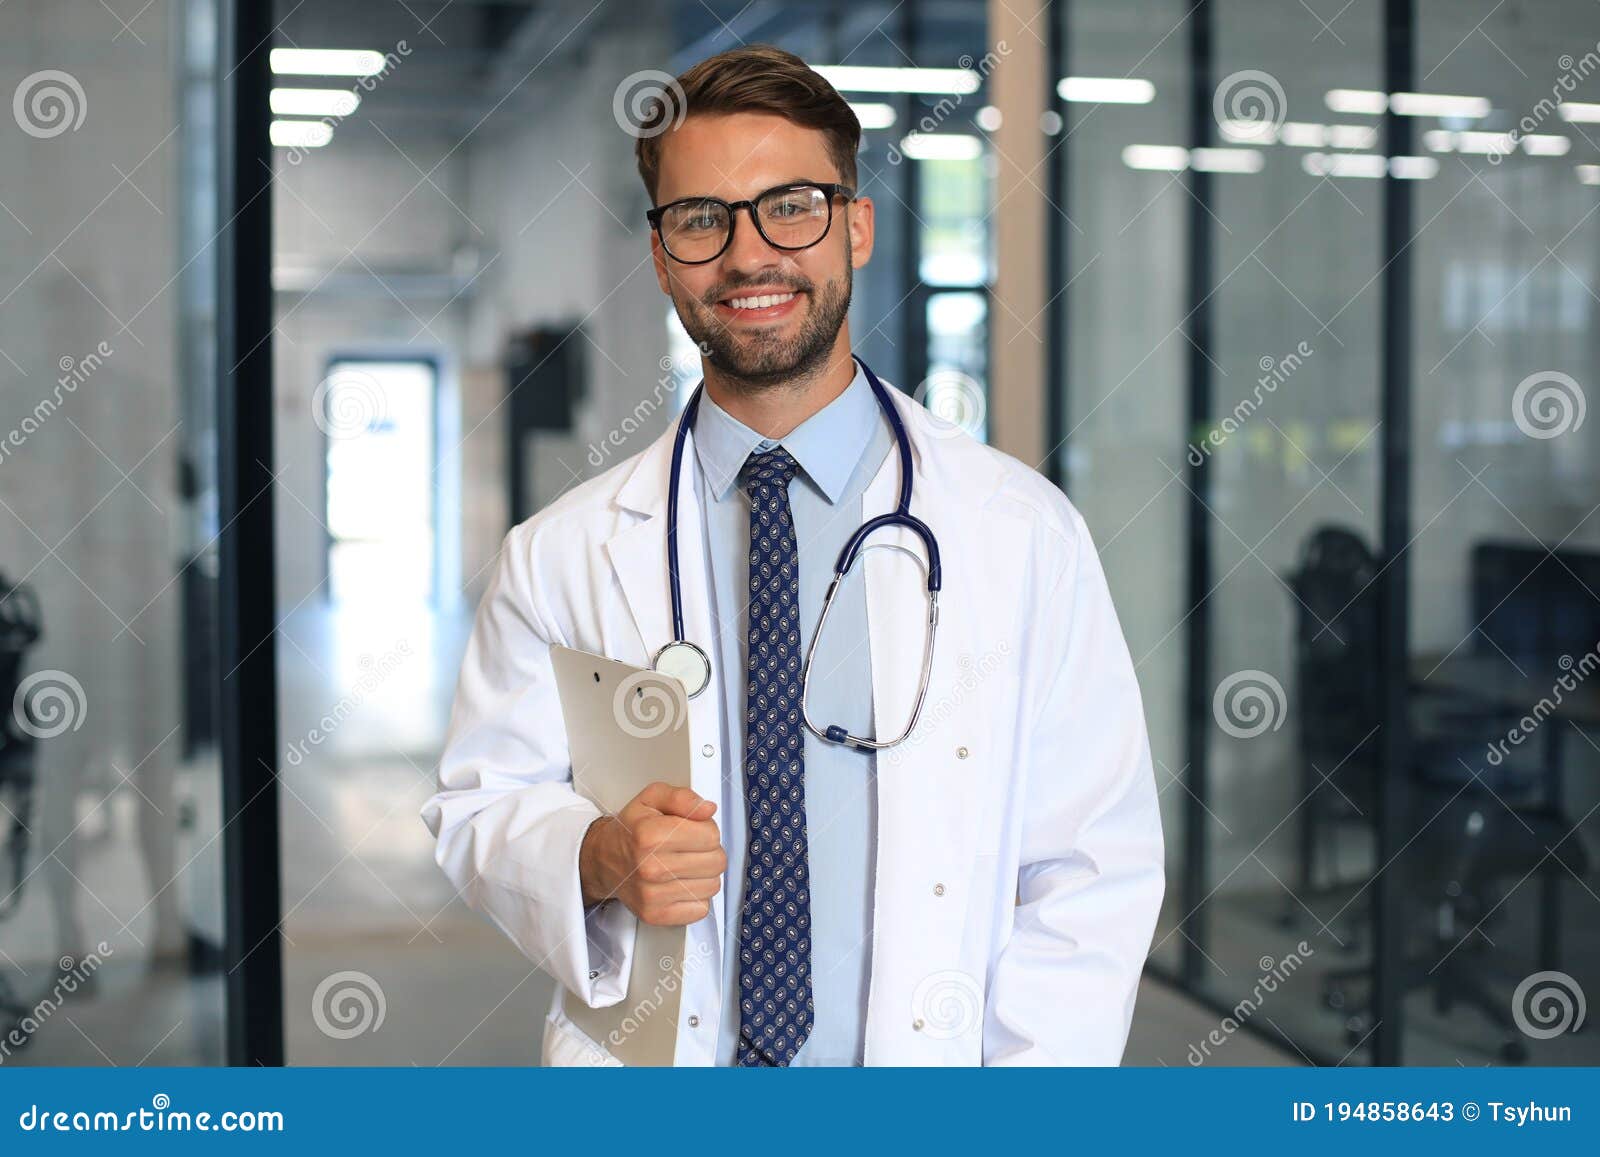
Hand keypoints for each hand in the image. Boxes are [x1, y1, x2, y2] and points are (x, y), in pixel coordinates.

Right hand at [579, 781, 725, 924]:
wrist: (604, 858)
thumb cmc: (632, 829)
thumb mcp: (652, 798)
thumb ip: (682, 797)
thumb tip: (708, 809)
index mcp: (650, 835)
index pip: (711, 836)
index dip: (708, 829)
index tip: (694, 829)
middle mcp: (650, 867)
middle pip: (716, 862)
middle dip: (710, 851)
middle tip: (691, 847)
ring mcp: (652, 895)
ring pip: (712, 886)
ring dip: (704, 875)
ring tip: (684, 865)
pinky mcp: (655, 915)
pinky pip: (701, 908)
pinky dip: (696, 896)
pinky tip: (680, 883)